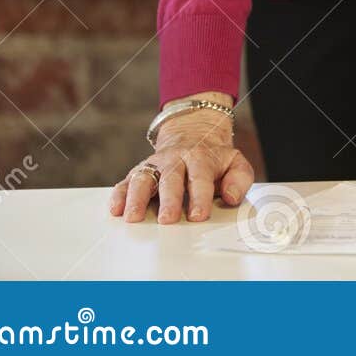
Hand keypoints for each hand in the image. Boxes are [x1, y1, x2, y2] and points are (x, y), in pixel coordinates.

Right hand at [107, 108, 253, 224]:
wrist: (194, 134)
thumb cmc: (214, 159)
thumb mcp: (235, 163)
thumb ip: (239, 179)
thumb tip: (230, 197)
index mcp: (201, 158)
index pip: (201, 178)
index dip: (200, 197)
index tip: (198, 215)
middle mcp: (175, 160)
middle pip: (170, 179)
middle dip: (169, 200)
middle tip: (167, 220)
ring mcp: (155, 165)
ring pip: (143, 178)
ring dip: (137, 198)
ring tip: (133, 217)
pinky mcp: (140, 171)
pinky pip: (126, 181)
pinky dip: (119, 194)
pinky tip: (116, 209)